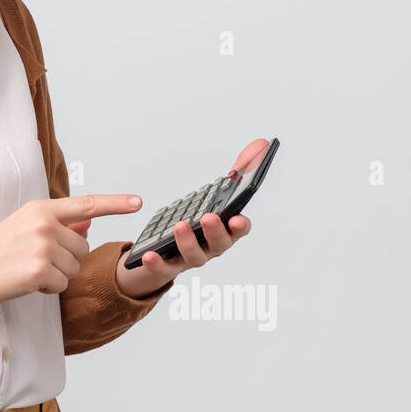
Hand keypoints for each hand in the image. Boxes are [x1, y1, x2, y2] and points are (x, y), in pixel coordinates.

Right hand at [0, 193, 143, 308]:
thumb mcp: (24, 228)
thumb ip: (58, 225)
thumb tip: (87, 224)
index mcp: (41, 209)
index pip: (87, 204)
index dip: (116, 203)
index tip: (138, 202)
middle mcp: (44, 223)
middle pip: (83, 248)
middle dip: (66, 260)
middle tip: (34, 261)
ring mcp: (43, 246)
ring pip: (75, 268)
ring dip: (57, 276)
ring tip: (28, 270)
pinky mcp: (41, 270)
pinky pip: (62, 284)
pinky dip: (48, 288)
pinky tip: (26, 282)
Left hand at [118, 138, 264, 293]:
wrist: (169, 249)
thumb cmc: (199, 218)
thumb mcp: (217, 192)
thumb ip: (238, 170)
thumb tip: (261, 142)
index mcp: (224, 229)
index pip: (238, 230)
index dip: (240, 226)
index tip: (238, 219)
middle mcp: (211, 247)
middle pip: (219, 245)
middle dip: (215, 232)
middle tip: (208, 217)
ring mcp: (191, 257)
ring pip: (195, 256)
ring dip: (188, 242)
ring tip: (179, 225)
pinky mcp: (169, 265)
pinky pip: (165, 268)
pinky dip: (158, 263)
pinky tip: (150, 253)